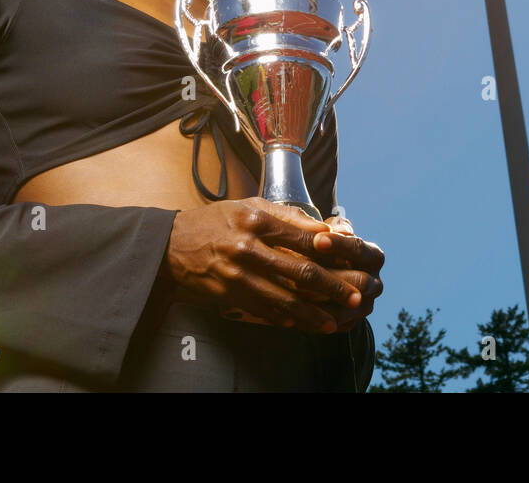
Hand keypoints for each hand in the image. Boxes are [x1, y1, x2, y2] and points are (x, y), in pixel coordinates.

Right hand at [160, 197, 366, 334]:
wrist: (173, 243)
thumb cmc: (218, 221)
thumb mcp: (250, 205)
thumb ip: (287, 216)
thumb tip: (323, 228)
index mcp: (258, 220)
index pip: (305, 238)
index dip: (332, 251)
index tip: (352, 261)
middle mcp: (249, 247)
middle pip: (300, 271)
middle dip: (332, 287)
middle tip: (355, 296)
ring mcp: (238, 273)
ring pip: (284, 298)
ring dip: (312, 313)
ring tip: (332, 321)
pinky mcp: (229, 294)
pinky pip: (264, 310)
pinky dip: (285, 319)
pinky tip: (301, 324)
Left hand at [279, 213, 383, 332]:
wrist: (327, 271)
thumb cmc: (328, 244)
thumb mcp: (332, 231)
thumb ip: (334, 228)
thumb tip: (338, 230)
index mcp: (374, 257)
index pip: (360, 250)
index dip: (339, 245)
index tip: (317, 240)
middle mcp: (375, 284)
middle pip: (360, 281)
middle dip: (333, 275)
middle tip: (304, 268)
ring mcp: (364, 306)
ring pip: (348, 308)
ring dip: (323, 299)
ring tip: (295, 290)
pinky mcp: (350, 323)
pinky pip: (334, 325)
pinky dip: (314, 318)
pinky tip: (292, 308)